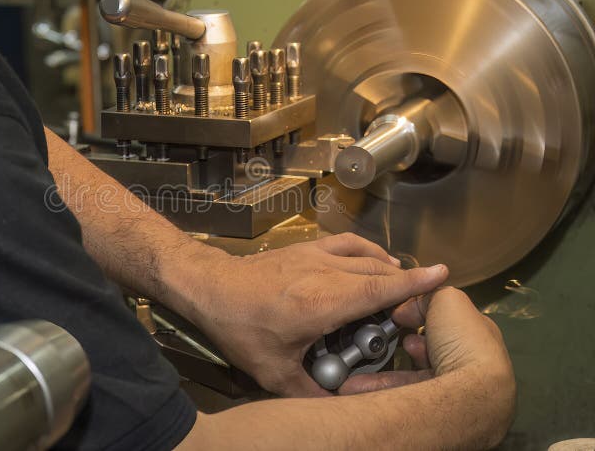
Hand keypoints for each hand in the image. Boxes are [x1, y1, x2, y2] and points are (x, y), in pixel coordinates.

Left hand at [185, 233, 447, 396]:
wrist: (210, 287)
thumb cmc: (240, 327)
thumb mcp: (274, 371)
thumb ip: (310, 392)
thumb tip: (336, 409)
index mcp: (324, 303)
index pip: (380, 290)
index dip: (415, 284)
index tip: (443, 276)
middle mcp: (326, 274)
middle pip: (380, 273)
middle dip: (406, 285)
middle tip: (420, 307)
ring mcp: (316, 256)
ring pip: (367, 257)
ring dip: (390, 268)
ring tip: (404, 286)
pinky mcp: (307, 248)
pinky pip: (348, 243)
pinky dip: (368, 251)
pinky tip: (375, 260)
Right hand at [339, 287, 515, 434]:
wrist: (471, 396)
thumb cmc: (466, 344)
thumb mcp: (447, 300)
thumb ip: (426, 296)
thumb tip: (406, 308)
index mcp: (475, 336)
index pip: (446, 322)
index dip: (421, 315)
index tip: (400, 313)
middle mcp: (467, 364)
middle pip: (427, 349)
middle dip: (404, 342)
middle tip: (387, 337)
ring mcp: (450, 389)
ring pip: (410, 375)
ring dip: (383, 368)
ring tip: (363, 360)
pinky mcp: (431, 409)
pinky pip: (399, 394)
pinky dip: (376, 387)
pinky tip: (355, 383)